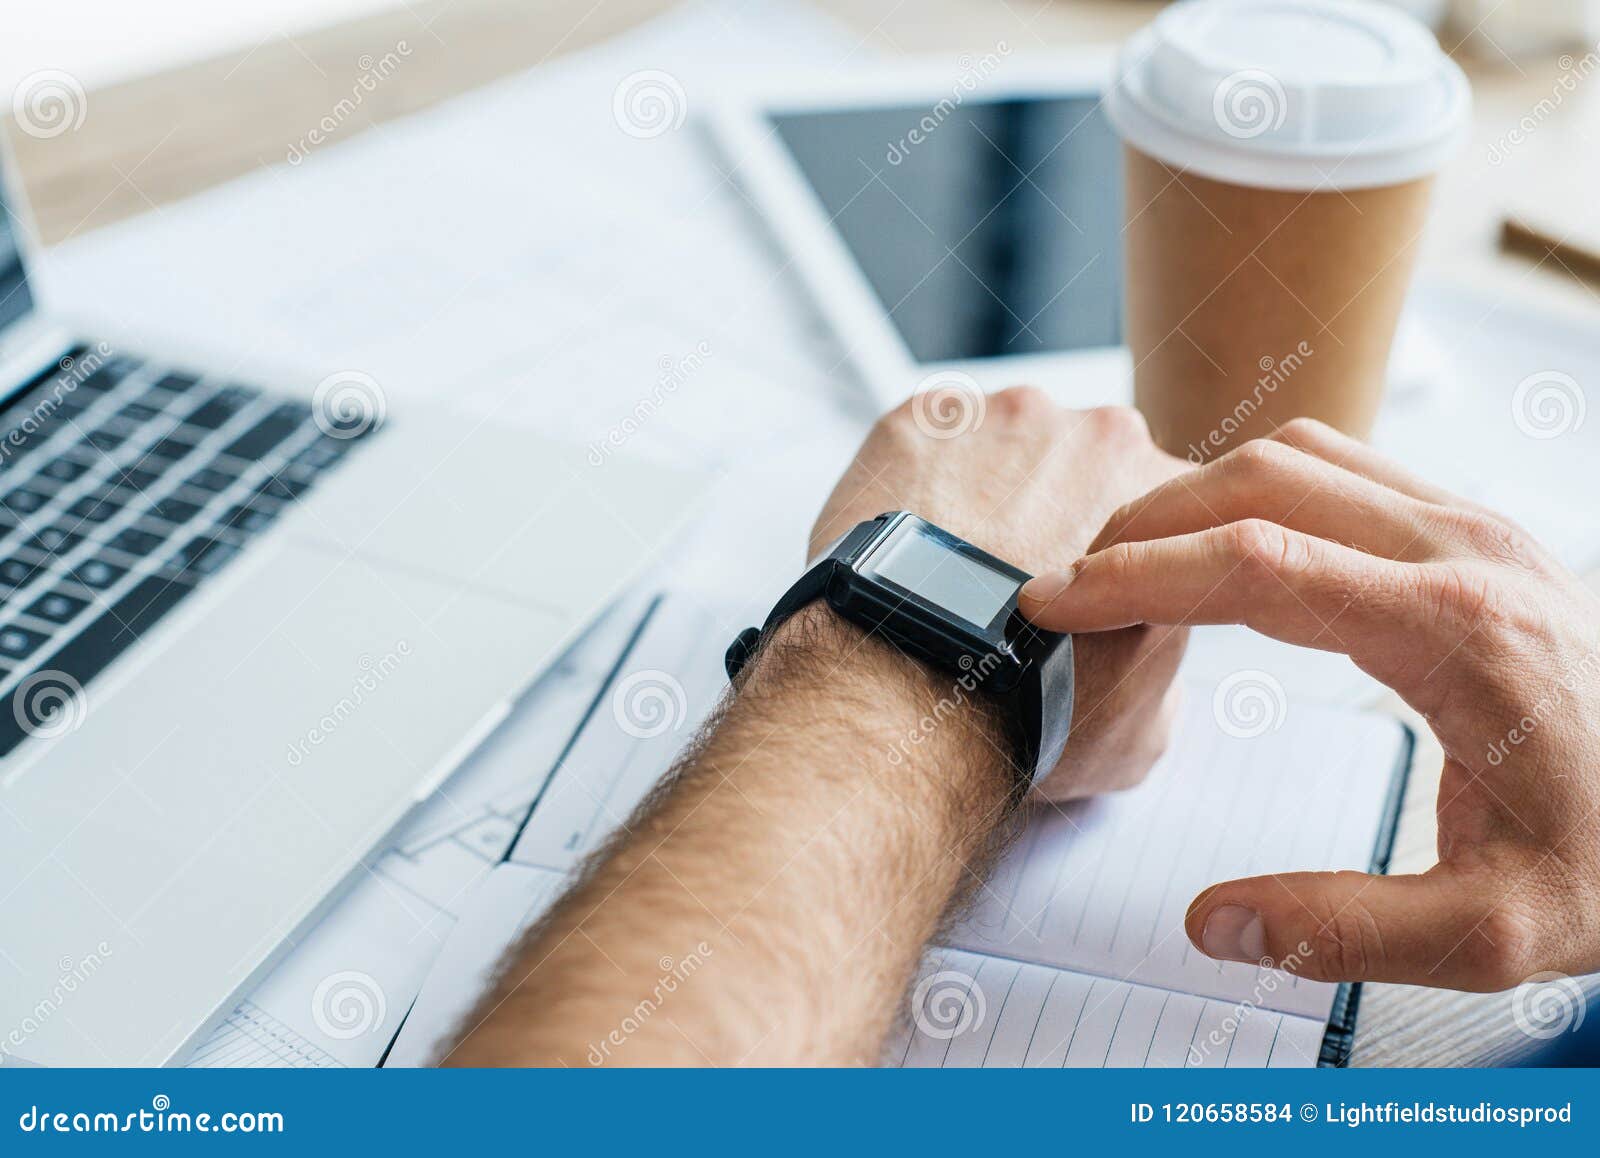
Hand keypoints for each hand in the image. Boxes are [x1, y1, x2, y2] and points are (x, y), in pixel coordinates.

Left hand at [812, 388, 1187, 798]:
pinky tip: (907, 541)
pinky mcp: (922, 418)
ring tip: (950, 566)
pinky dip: (916, 476)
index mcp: (1169, 495)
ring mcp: (1005, 416)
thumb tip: (1146, 649)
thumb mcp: (1147, 718)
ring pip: (1000, 441)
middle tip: (1012, 577)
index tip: (1084, 585)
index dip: (1118, 546)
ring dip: (984, 487)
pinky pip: (926, 435)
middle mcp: (1098, 433)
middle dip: (1051, 505)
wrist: (921, 691)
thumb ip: (1163, 657)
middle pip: (1077, 459)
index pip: (1158, 501)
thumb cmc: (1033, 712)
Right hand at [1019, 418, 1599, 990]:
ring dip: (1196, 496)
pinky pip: (1338, 468)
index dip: (1135, 577)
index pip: (1253, 563)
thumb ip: (1348, 932)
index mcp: (1454, 631)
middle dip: (1143, 525)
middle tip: (1073, 587)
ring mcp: (1472, 526)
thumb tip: (1215, 924)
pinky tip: (1223, 550)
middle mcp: (1461, 550)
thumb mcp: (1498, 932)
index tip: (1057, 602)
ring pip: (1296, 455)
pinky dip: (1254, 493)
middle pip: (1258, 483)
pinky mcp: (1471, 530)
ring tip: (1132, 565)